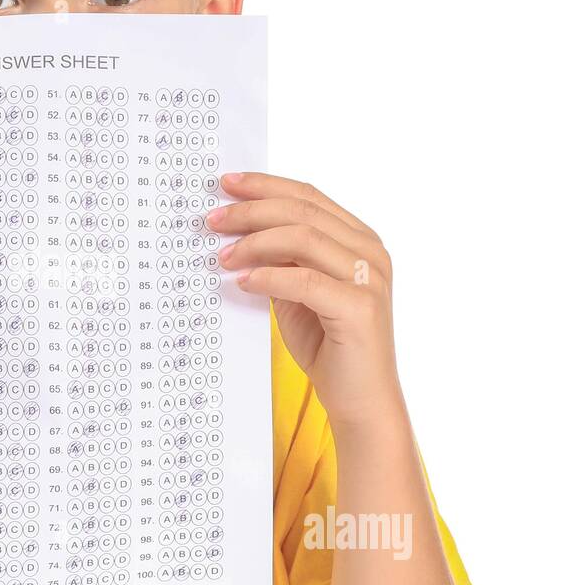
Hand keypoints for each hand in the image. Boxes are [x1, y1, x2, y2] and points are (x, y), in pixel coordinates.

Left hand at [208, 173, 404, 430]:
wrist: (360, 400)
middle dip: (252, 210)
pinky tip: (243, 282)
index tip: (227, 183)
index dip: (266, 186)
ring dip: (255, 242)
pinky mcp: (360, 308)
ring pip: (304, 237)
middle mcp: (370, 252)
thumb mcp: (297, 293)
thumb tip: (238, 233)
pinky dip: (269, 277)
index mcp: (359, 239)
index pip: (309, 197)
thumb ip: (281, 260)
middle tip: (214, 218)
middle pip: (303, 211)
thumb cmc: (329, 346)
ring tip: (223, 256)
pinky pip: (305, 280)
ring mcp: (370, 278)